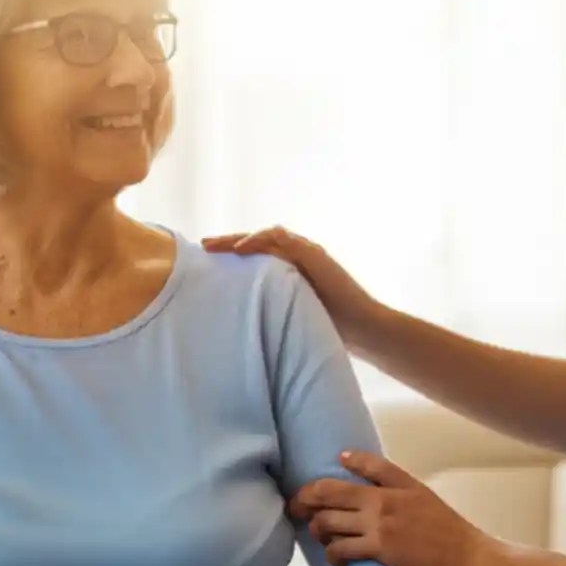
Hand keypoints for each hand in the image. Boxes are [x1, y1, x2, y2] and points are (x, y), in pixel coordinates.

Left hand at [201, 226, 382, 339]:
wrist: (363, 329)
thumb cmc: (329, 329)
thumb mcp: (290, 318)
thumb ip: (270, 312)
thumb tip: (237, 328)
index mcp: (290, 270)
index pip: (256, 256)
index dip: (231, 256)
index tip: (204, 263)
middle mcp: (297, 257)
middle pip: (256, 242)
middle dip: (228, 243)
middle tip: (202, 248)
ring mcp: (308, 253)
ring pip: (267, 236)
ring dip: (238, 239)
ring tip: (214, 246)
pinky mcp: (316, 255)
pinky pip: (284, 240)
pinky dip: (261, 241)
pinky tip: (242, 249)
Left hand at [291, 451, 499, 565]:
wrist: (461, 551)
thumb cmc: (439, 520)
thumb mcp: (413, 486)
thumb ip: (379, 471)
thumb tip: (343, 455)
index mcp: (385, 487)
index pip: (336, 481)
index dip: (310, 489)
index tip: (301, 495)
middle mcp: (378, 504)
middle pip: (326, 500)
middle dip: (303, 507)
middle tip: (297, 514)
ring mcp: (378, 529)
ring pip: (330, 526)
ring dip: (318, 532)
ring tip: (321, 536)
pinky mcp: (380, 551)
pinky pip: (343, 552)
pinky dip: (333, 556)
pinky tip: (336, 559)